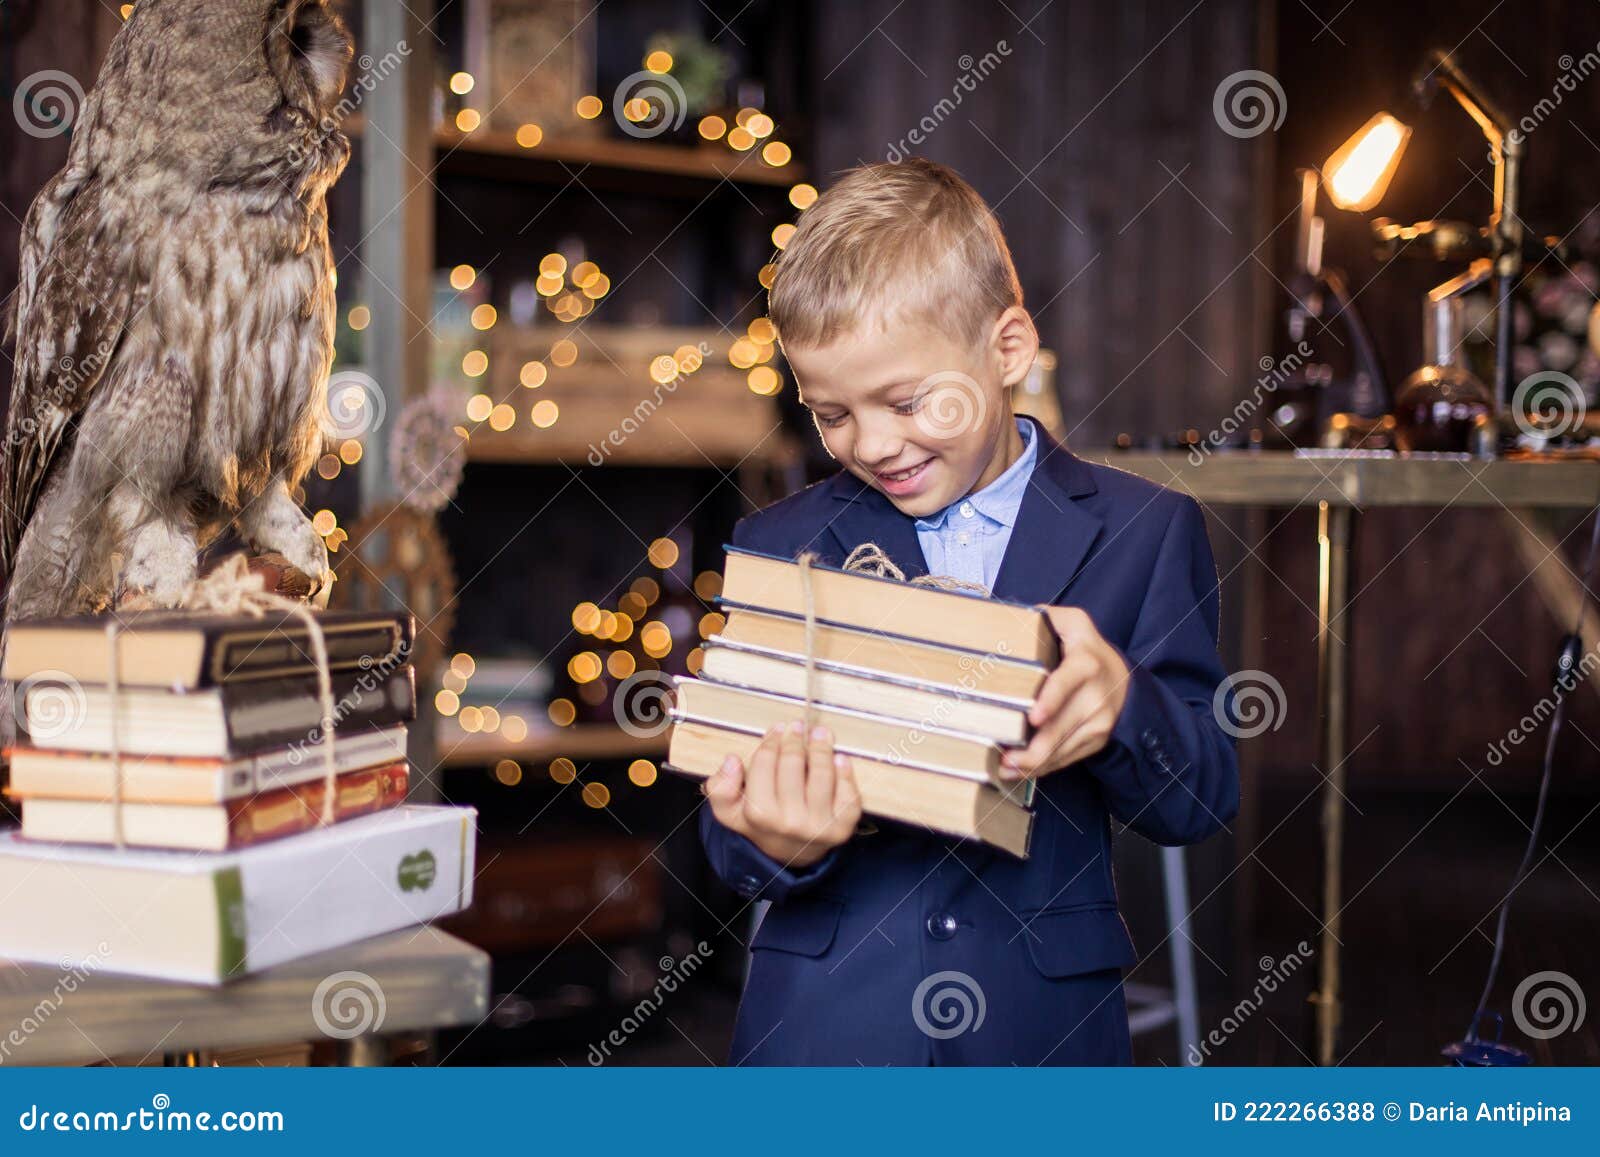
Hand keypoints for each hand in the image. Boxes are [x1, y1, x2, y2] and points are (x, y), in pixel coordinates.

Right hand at [704, 720, 861, 867]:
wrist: (790, 854)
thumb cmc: (761, 822)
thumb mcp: (730, 811)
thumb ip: (720, 787)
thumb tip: (732, 760)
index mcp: (760, 813)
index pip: (765, 762)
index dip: (771, 741)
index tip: (777, 728)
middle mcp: (790, 821)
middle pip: (793, 764)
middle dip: (795, 739)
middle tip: (798, 726)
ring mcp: (819, 826)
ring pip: (822, 774)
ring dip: (822, 748)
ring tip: (820, 733)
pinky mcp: (842, 827)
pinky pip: (848, 793)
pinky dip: (845, 772)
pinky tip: (839, 758)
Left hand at [1001, 606, 1129, 779]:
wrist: (1122, 678)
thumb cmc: (1084, 648)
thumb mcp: (1072, 622)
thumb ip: (1046, 617)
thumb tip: (1011, 617)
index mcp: (1086, 662)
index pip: (1066, 682)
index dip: (1051, 700)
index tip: (1033, 717)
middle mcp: (1096, 695)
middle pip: (1060, 728)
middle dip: (1031, 748)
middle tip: (1002, 758)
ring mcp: (1100, 721)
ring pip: (1063, 749)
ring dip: (1032, 764)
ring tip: (1004, 769)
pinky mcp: (1097, 739)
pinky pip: (1068, 758)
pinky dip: (1044, 767)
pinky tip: (1021, 771)